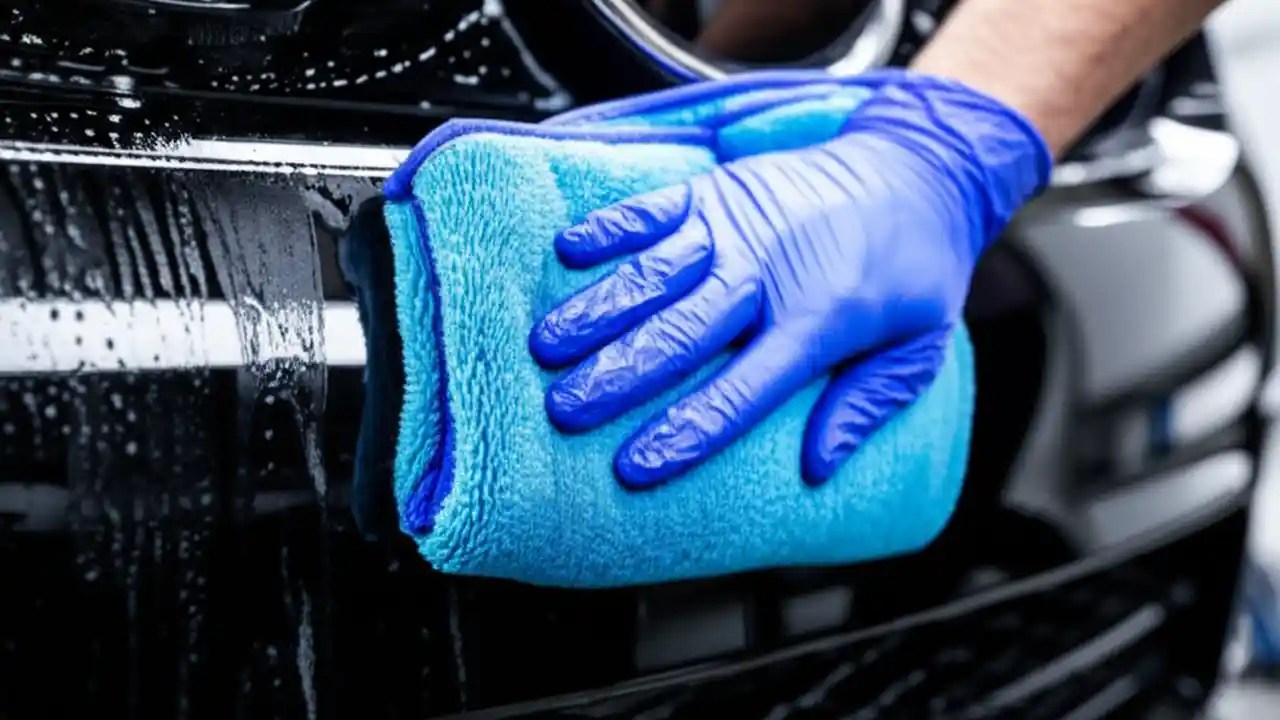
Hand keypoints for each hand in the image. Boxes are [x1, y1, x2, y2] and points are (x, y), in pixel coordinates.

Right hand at [530, 73, 1049, 488]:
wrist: (922, 166)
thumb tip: (817, 468)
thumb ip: (866, 405)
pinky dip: (612, 226)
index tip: (635, 466)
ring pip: (655, 274)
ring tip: (547, 345)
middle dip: (618, 376)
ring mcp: (738, 227)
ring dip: (598, 309)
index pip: (741, 393)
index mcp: (818, 323)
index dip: (686, 431)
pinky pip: (656, 207)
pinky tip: (568, 249)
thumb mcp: (920, 348)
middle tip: (565, 410)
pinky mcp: (720, 190)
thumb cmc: (917, 265)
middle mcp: (768, 275)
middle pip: (681, 335)